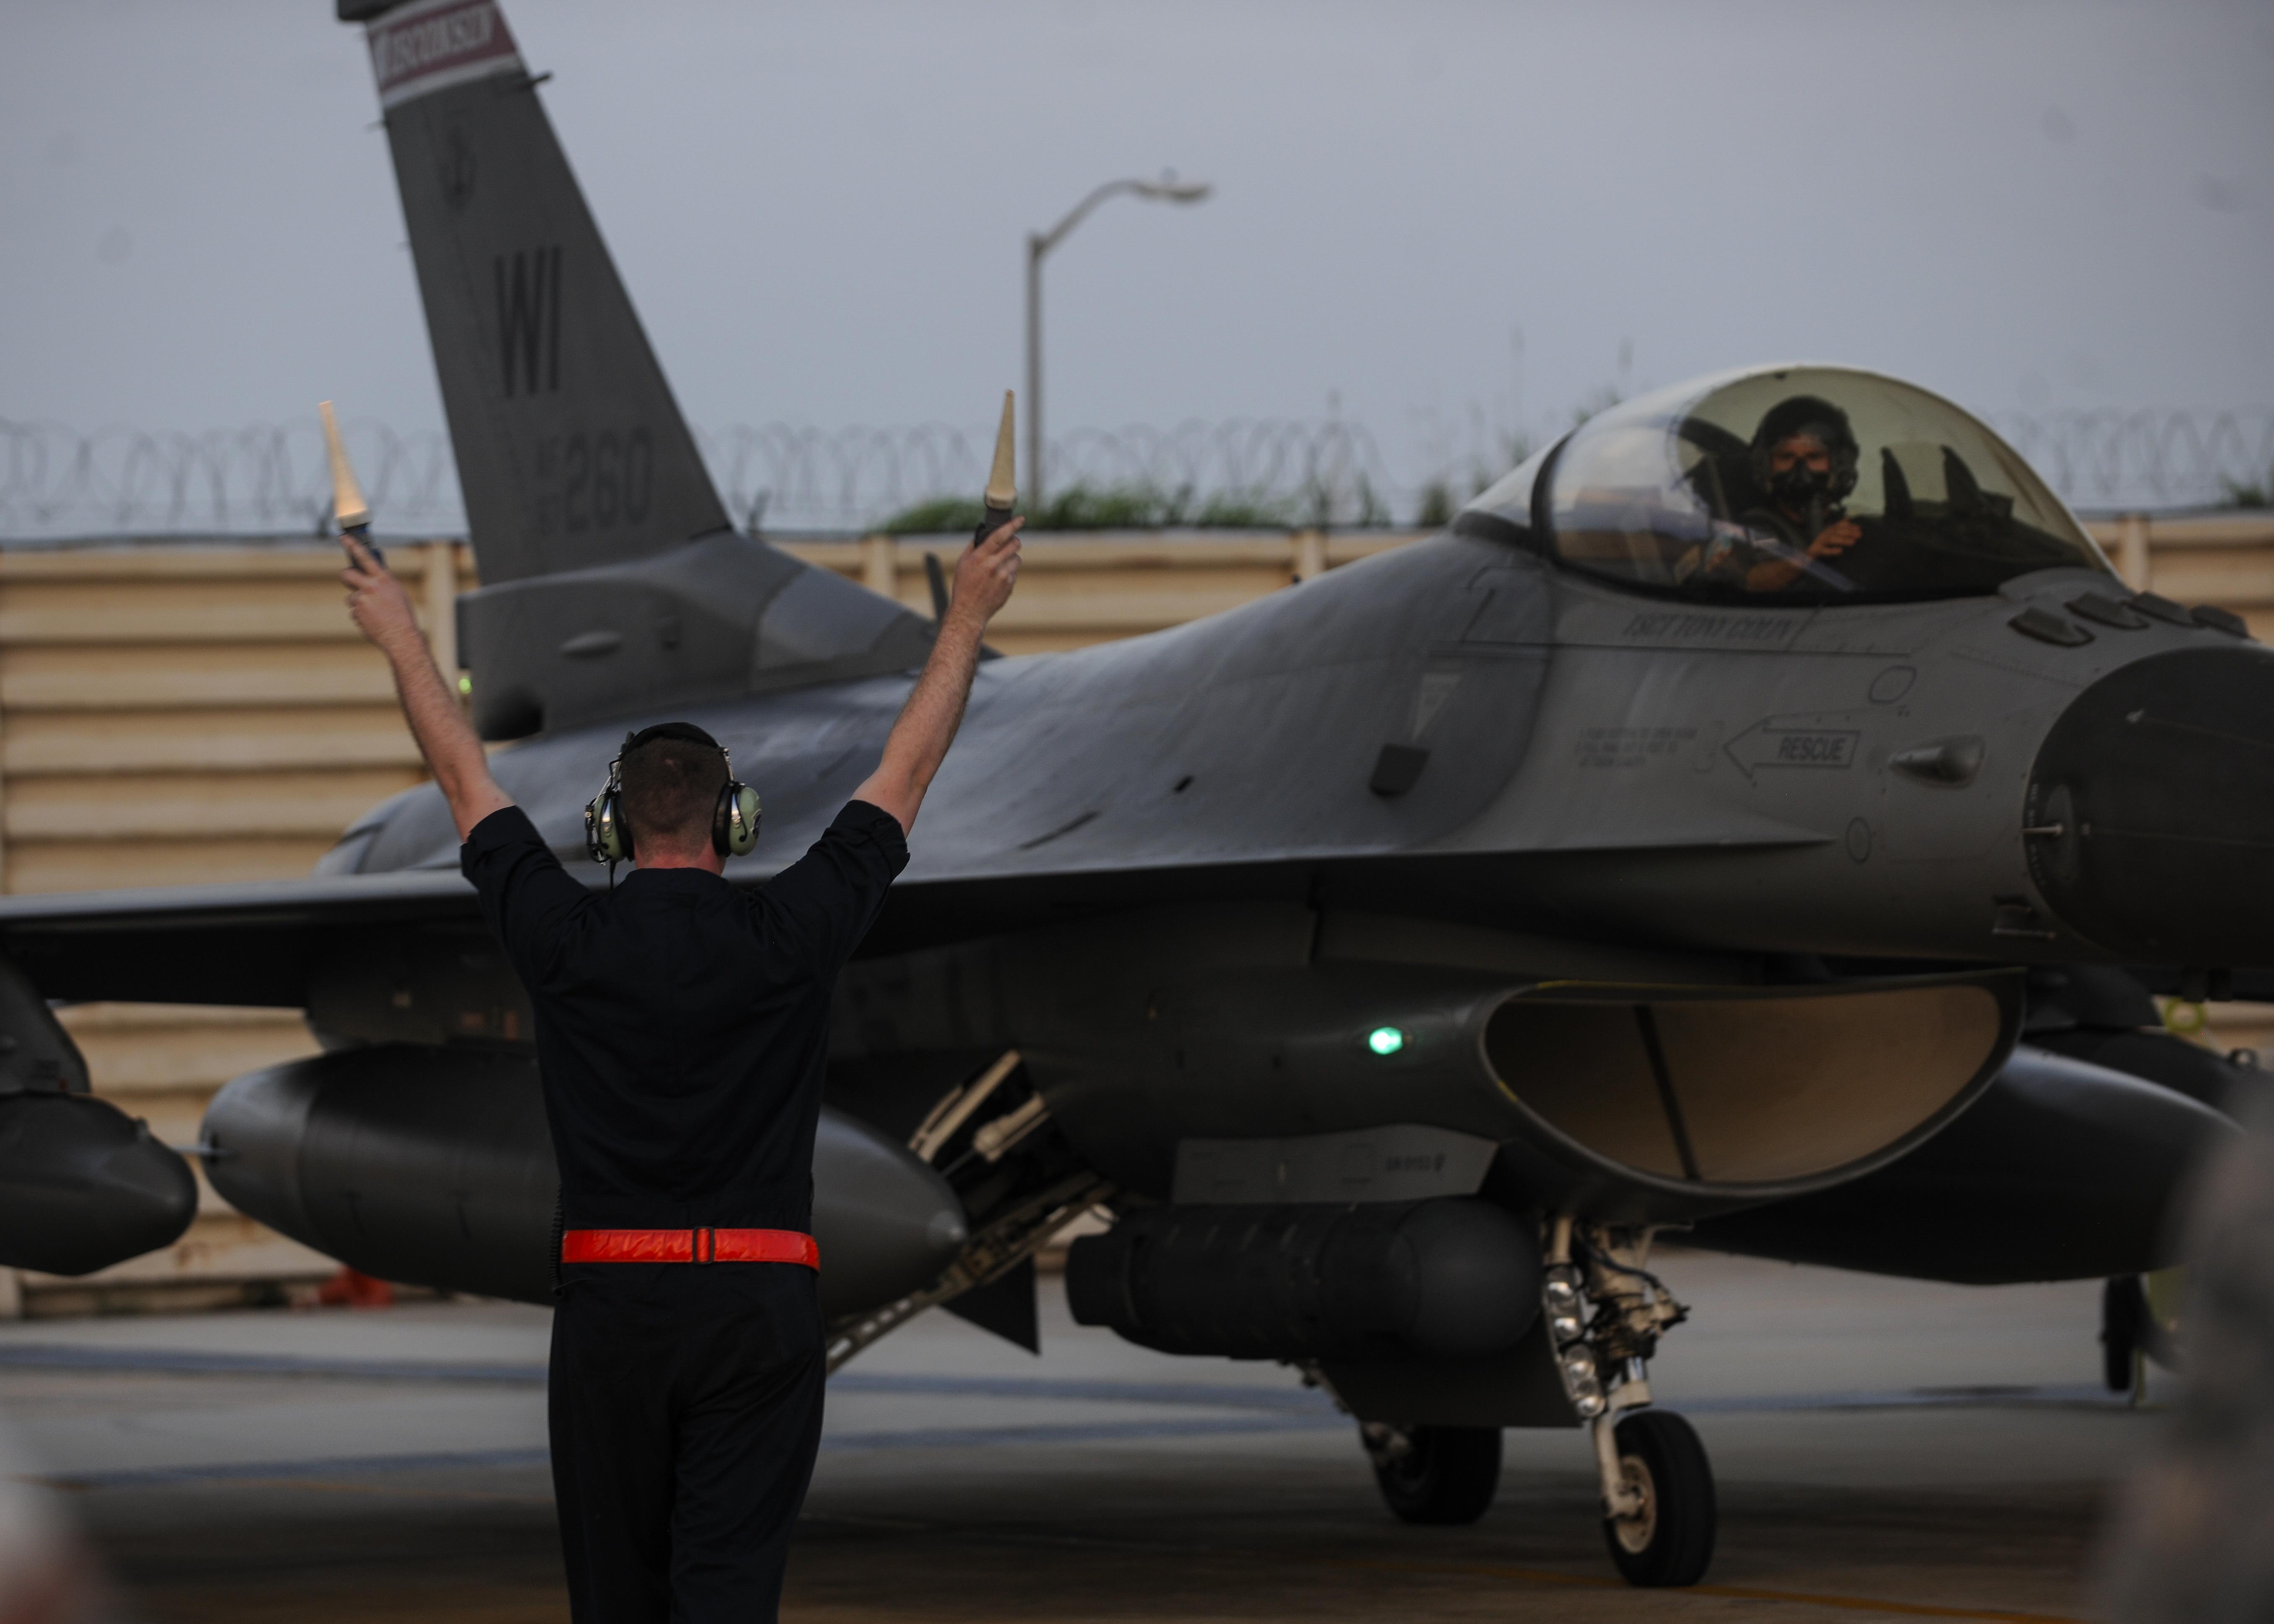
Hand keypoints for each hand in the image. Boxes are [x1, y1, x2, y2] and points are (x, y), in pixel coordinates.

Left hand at [340, 535, 421, 653]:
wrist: (402, 637)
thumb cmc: (402, 615)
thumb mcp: (397, 593)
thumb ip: (383, 583)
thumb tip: (369, 576)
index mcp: (385, 579)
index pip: (366, 557)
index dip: (352, 545)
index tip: (342, 537)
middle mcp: (372, 587)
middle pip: (346, 574)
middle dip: (346, 577)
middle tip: (349, 582)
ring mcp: (362, 599)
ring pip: (351, 598)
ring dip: (359, 604)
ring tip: (375, 613)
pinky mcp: (356, 612)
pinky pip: (354, 612)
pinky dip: (362, 617)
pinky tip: (373, 622)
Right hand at [950, 517, 1022, 625]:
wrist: (969, 611)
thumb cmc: (963, 586)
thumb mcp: (963, 563)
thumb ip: (974, 547)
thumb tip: (984, 533)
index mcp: (979, 557)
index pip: (999, 536)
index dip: (1012, 526)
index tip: (1021, 519)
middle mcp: (993, 565)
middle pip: (1014, 544)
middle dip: (1014, 541)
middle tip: (1010, 543)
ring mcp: (1003, 577)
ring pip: (1017, 558)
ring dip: (1011, 558)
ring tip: (999, 566)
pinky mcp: (1010, 586)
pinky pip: (1014, 573)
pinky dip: (1009, 573)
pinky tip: (997, 580)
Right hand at [1810, 519, 1860, 557]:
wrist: (1806, 556)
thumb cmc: (1820, 546)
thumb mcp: (1830, 536)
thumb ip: (1838, 529)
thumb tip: (1848, 518)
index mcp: (1827, 531)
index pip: (1839, 525)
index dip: (1849, 526)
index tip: (1859, 528)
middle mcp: (1823, 534)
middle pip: (1836, 531)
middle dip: (1848, 532)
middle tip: (1859, 535)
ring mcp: (1819, 542)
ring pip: (1831, 539)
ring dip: (1843, 540)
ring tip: (1853, 542)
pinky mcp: (1816, 551)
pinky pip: (1824, 550)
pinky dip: (1832, 550)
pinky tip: (1840, 551)